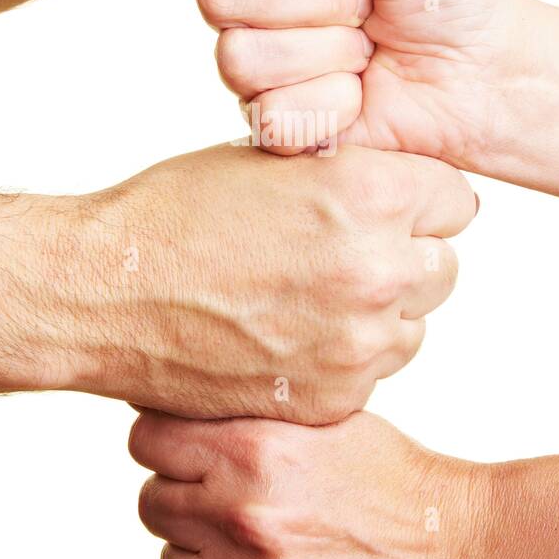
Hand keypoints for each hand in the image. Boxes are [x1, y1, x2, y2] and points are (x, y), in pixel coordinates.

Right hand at [74, 142, 475, 422]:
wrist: (104, 294)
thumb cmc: (177, 214)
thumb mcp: (273, 161)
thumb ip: (351, 173)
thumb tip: (402, 187)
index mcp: (371, 194)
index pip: (454, 198)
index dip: (416, 199)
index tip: (384, 207)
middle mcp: (378, 270)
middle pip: (443, 264)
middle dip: (405, 256)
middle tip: (343, 254)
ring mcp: (358, 343)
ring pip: (413, 325)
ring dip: (379, 312)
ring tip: (307, 296)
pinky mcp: (333, 397)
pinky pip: (372, 373)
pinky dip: (342, 358)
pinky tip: (286, 335)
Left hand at [129, 409, 490, 558]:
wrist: (465, 556)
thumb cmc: (396, 479)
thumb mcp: (325, 419)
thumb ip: (250, 418)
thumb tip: (175, 406)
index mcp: (256, 450)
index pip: (147, 440)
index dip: (165, 443)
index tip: (183, 450)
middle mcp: (243, 518)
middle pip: (153, 505)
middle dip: (185, 500)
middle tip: (229, 502)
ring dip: (207, 558)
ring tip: (265, 548)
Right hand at [190, 0, 514, 171]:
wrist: (486, 68)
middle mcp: (249, 7)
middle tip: (367, 6)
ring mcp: (258, 70)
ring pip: (239, 58)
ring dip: (327, 52)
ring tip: (366, 53)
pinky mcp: (277, 126)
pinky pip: (268, 114)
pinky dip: (333, 105)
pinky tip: (360, 97)